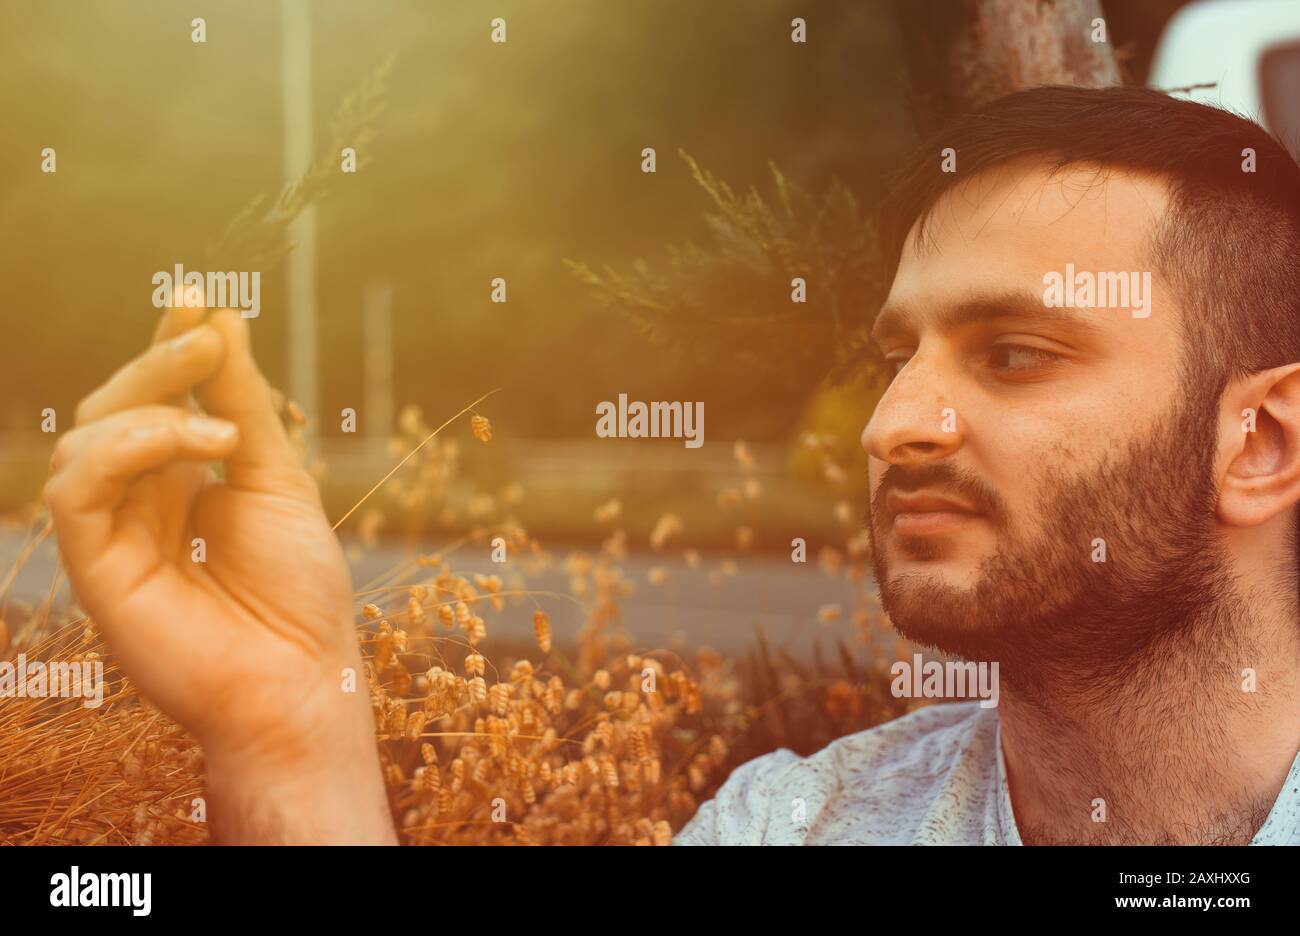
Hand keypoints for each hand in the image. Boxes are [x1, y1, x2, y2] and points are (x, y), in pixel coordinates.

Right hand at [44, 306, 395, 843]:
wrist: (300, 677)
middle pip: (116, 405)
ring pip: (87, 436)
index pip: (157, 396)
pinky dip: (126, 448)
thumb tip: (220, 320)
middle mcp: (140, 499)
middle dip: (158, 362)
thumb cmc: (298, 588)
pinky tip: (191, 443)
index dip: (168, 346)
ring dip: (147, 403)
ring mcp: (113, 530)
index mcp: (183, 479)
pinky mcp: (92, 564)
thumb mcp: (277, 479)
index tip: (195, 301)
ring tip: (219, 424)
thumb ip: (243, 405)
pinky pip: (76, 487)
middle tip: (201, 334)